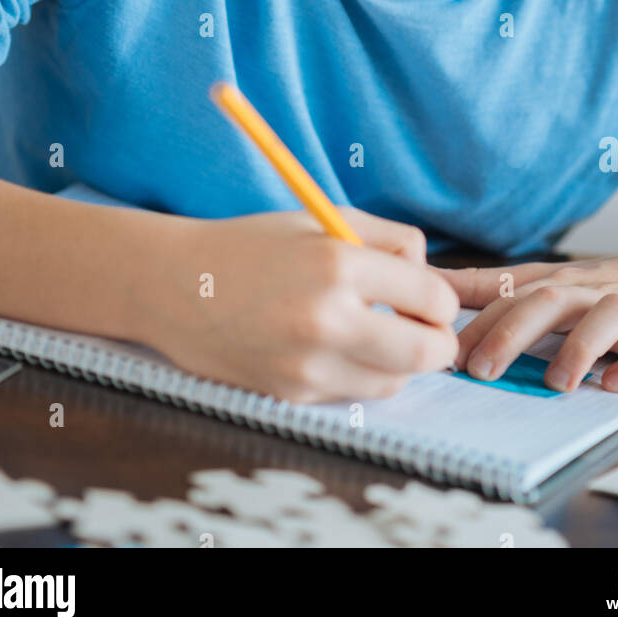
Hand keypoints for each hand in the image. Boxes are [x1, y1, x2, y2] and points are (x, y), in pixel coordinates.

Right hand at [144, 207, 459, 402]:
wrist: (177, 286)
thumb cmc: (254, 246)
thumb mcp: (324, 220)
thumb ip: (389, 240)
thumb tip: (432, 275)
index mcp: (338, 264)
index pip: (432, 297)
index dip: (440, 300)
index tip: (429, 298)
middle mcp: (327, 318)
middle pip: (427, 353)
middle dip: (437, 342)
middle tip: (423, 328)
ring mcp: (308, 364)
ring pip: (396, 381)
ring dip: (398, 362)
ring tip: (372, 332)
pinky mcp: (291, 395)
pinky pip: (354, 395)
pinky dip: (359, 375)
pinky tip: (335, 348)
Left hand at [437, 235, 617, 393]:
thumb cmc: (605, 291)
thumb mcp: (549, 283)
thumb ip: (490, 287)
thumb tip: (426, 283)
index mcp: (559, 282)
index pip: (511, 294)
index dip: (476, 321)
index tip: (444, 352)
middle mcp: (593, 291)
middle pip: (549, 299)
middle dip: (511, 333)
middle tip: (481, 370)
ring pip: (607, 315)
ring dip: (579, 346)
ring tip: (555, 382)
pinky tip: (617, 384)